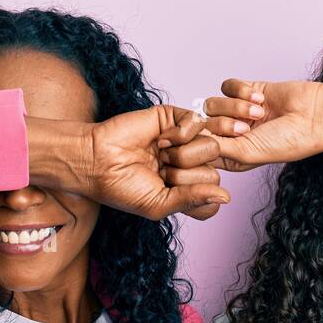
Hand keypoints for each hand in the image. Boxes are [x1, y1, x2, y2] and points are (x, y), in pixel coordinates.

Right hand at [28, 107, 228, 220]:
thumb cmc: (121, 188)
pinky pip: (199, 123)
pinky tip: (162, 139)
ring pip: (211, 148)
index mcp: (185, 190)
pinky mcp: (175, 118)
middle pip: (214, 173)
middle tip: (160, 172)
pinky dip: (182, 133)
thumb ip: (194, 200)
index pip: (213, 197)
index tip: (170, 194)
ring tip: (160, 155)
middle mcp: (188, 166)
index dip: (196, 197)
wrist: (95, 160)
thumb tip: (227, 197)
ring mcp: (184, 142)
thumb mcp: (160, 204)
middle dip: (185, 177)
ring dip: (183, 155)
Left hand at [200, 79, 322, 169]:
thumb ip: (213, 148)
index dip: (196, 140)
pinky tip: (261, 98)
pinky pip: (227, 86)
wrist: (315, 116)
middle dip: (223, 123)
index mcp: (228, 155)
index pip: (197, 147)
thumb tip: (184, 145)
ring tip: (259, 112)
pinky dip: (242, 90)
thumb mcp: (245, 153)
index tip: (208, 139)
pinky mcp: (245, 91)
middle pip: (202, 123)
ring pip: (212, 103)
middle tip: (246, 128)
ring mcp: (236, 112)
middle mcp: (230, 135)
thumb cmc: (287, 141)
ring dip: (236, 106)